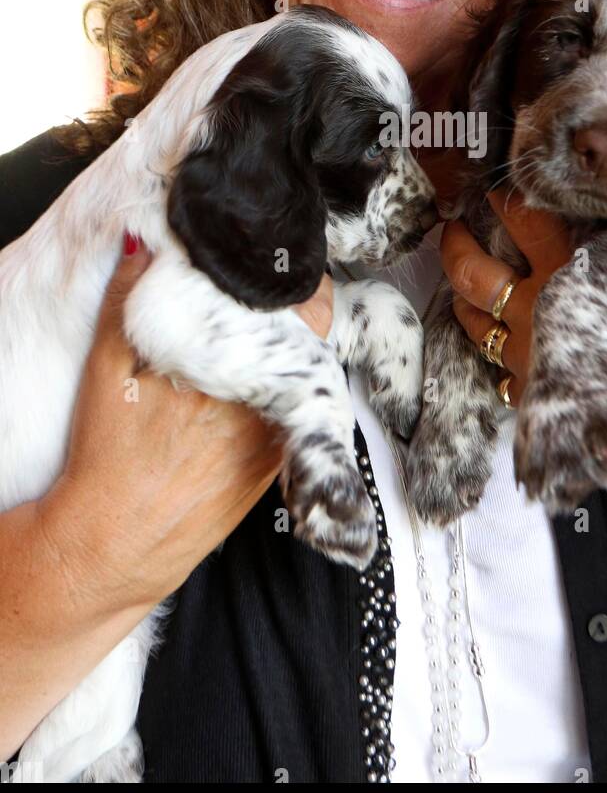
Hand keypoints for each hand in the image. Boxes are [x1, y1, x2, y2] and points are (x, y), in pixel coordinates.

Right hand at [40, 237, 334, 611]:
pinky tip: (256, 382)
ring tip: (266, 331)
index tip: (282, 265)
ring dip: (297, 348)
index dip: (300, 281)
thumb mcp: (105, 370)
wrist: (112, 545)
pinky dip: (286, 389)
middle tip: (279, 290)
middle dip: (303, 308)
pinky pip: (298, 411)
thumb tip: (145, 247)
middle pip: (316, 336)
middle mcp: (263, 405)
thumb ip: (127, 299)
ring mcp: (275, 437)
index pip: (301, 309)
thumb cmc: (107, 460)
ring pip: (311, 373)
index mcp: (229, 371)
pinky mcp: (274, 464)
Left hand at [442, 189, 606, 498]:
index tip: (500, 188)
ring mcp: (528, 359)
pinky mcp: (532, 397)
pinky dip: (494, 344)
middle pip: (472, 271)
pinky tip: (497, 331)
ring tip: (463, 276)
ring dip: (463, 295)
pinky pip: (496, 366)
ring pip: (473, 322)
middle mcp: (537, 312)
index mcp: (572, 270)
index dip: (506, 198)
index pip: (523, 218)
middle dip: (455, 243)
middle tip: (453, 226)